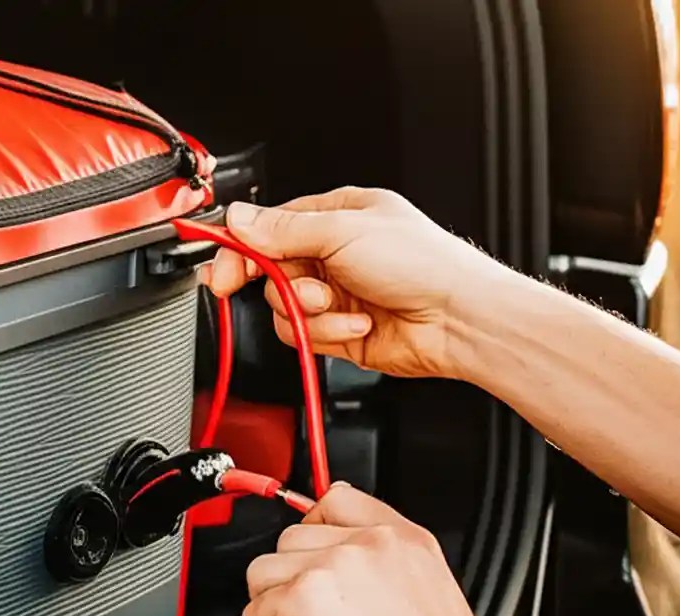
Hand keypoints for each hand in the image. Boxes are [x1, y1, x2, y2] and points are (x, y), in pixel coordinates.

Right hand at [201, 187, 509, 378]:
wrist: (458, 319)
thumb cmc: (424, 264)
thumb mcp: (344, 232)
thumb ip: (283, 230)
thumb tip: (239, 219)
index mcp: (333, 216)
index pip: (267, 229)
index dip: (240, 249)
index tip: (221, 271)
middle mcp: (331, 253)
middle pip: (270, 271)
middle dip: (286, 284)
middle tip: (295, 290)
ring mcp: (335, 293)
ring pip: (283, 307)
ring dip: (310, 312)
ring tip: (341, 306)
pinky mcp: (338, 330)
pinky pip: (304, 335)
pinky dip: (327, 332)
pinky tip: (357, 325)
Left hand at [242, 484, 506, 615]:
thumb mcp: (427, 589)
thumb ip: (384, 562)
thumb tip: (335, 556)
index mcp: (402, 538)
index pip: (336, 500)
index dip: (313, 532)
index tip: (312, 563)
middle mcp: (367, 543)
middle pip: (291, 541)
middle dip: (292, 585)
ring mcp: (332, 567)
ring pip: (264, 573)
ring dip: (273, 613)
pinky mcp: (302, 602)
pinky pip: (254, 615)